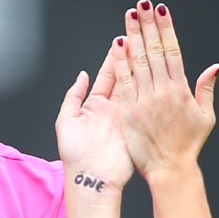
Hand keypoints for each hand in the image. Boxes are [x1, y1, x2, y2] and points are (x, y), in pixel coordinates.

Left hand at [55, 39, 132, 193]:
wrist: (91, 177)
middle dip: (130, 59)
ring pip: (134, 88)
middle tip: (138, 40)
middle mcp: (111, 109)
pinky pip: (141, 104)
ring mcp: (125, 116)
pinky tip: (152, 73)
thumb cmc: (75, 154)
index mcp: (94, 106)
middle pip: (123, 78)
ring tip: (146, 50)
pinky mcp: (135, 125)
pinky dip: (146, 89)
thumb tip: (81, 75)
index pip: (106, 77)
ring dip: (140, 69)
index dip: (112, 60)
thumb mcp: (66, 120)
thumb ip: (73, 97)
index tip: (120, 42)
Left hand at [113, 0, 218, 186]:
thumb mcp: (206, 116)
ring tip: (130, 15)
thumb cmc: (188, 145)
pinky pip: (125, 82)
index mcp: (181, 89)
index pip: (173, 51)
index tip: (162, 11)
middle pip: (155, 50)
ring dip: (134, 36)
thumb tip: (216, 67)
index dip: (167, 29)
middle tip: (143, 4)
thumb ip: (207, 89)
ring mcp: (146, 100)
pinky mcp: (130, 112)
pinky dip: (121, 62)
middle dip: (148, 25)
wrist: (171, 169)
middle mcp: (163, 91)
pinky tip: (118, 44)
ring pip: (139, 61)